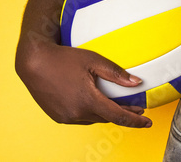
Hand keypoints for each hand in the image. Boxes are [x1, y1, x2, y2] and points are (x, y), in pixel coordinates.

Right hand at [16, 41, 152, 127]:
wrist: (34, 62)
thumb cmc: (64, 58)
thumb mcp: (94, 61)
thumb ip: (116, 74)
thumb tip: (137, 83)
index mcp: (88, 101)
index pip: (118, 116)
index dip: (135, 121)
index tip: (147, 122)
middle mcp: (77, 113)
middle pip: (107, 118)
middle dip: (123, 114)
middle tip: (136, 109)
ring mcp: (66, 117)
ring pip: (93, 119)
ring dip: (106, 114)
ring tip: (117, 105)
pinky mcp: (57, 117)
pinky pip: (80, 119)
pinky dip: (91, 113)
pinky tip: (95, 104)